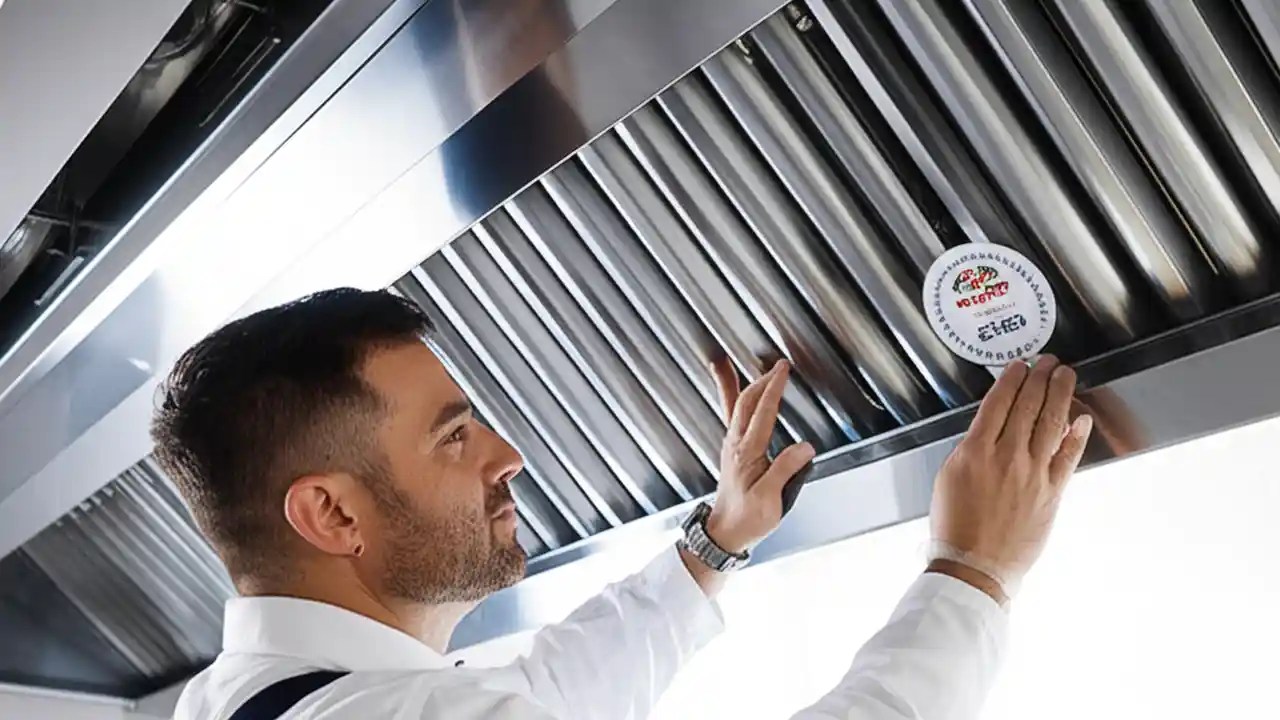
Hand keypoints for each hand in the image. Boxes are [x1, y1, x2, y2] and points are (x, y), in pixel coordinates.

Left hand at [702, 358, 815, 552]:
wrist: (724, 533)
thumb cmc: (747, 519)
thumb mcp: (770, 499)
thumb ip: (786, 470)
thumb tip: (804, 448)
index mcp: (747, 453)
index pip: (763, 412)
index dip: (774, 388)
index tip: (783, 370)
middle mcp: (736, 445)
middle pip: (745, 402)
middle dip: (762, 380)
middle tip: (777, 365)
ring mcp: (731, 447)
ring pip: (732, 407)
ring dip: (737, 383)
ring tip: (726, 363)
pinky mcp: (732, 452)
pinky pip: (730, 417)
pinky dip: (728, 399)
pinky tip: (732, 394)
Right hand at [930, 356, 1091, 593]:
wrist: (975, 564)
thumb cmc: (956, 528)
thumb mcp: (948, 478)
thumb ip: (969, 450)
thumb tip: (987, 431)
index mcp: (975, 451)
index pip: (998, 403)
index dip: (1012, 379)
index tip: (1019, 365)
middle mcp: (1006, 456)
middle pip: (1027, 406)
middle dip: (1039, 378)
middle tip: (1047, 362)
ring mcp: (1032, 473)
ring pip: (1050, 422)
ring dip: (1059, 395)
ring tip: (1065, 377)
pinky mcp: (1051, 492)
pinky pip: (1067, 456)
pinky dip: (1076, 434)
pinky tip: (1080, 419)